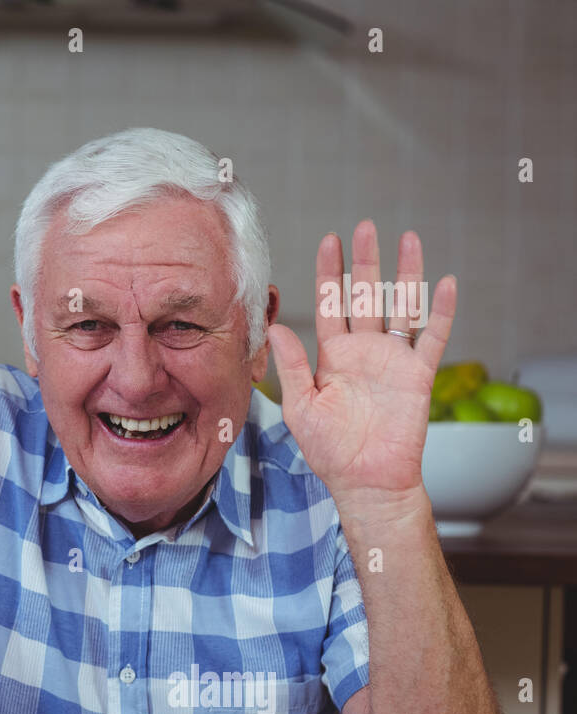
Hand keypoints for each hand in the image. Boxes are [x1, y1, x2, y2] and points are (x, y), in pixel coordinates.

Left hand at [268, 222, 455, 503]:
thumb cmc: (328, 449)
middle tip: (365, 227)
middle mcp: (364, 351)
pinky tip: (444, 283)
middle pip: (367, 296)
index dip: (329, 273)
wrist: (364, 480)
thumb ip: (291, 366)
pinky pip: (433, 338)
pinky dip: (440, 311)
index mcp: (333, 356)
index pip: (330, 304)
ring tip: (408, 239)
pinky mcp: (418, 375)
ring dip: (406, 274)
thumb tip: (275, 327)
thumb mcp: (300, 406)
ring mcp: (393, 360)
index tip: (328, 240)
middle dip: (366, 262)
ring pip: (401, 307)